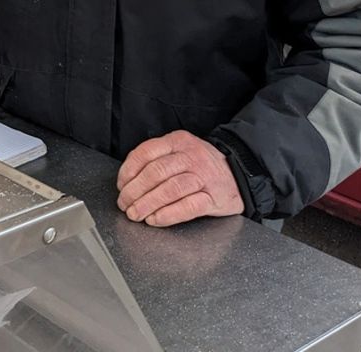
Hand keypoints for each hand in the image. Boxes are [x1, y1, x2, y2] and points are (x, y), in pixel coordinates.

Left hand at [115, 130, 243, 226]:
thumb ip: (157, 158)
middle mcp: (191, 156)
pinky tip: (155, 220)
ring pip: (170, 189)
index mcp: (178, 141)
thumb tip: (127, 180)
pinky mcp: (214, 198)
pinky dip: (168, 215)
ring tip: (136, 214)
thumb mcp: (180, 151)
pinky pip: (188, 207)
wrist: (240, 173)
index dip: (128, 171)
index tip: (121, 185)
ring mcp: (203, 177)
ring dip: (148, 204)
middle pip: (156, 172)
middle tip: (124, 204)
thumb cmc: (202, 165)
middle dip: (134, 191)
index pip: (146, 152)